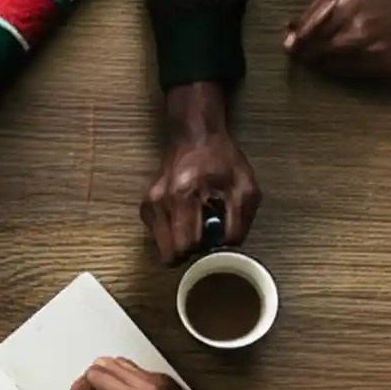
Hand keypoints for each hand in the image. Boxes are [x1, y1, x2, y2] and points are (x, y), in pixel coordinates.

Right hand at [142, 83, 259, 264]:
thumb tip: (227, 248)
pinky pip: (159, 236)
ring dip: (181, 243)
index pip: (185, 246)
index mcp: (182, 195)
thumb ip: (238, 222)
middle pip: (169, 253)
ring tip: (197, 224)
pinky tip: (186, 217)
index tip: (214, 243)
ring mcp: (149, 205)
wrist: (195, 136)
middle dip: (189, 251)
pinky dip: (174, 233)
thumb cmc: (221, 159)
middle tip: (206, 236)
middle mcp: (159, 202)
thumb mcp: (244, 187)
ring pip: (162, 247)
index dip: (202, 251)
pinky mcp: (146, 207)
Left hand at [284, 0, 390, 79]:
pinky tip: (348, 55)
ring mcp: (372, 56)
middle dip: (306, 52)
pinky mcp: (386, 71)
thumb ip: (315, 7)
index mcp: (346, 8)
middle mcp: (357, 35)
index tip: (290, 44)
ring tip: (330, 49)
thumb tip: (288, 30)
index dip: (294, 42)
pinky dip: (342, 68)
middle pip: (314, 55)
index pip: (304, 37)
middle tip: (304, 49)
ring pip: (329, 68)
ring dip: (322, 61)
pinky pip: (350, 75)